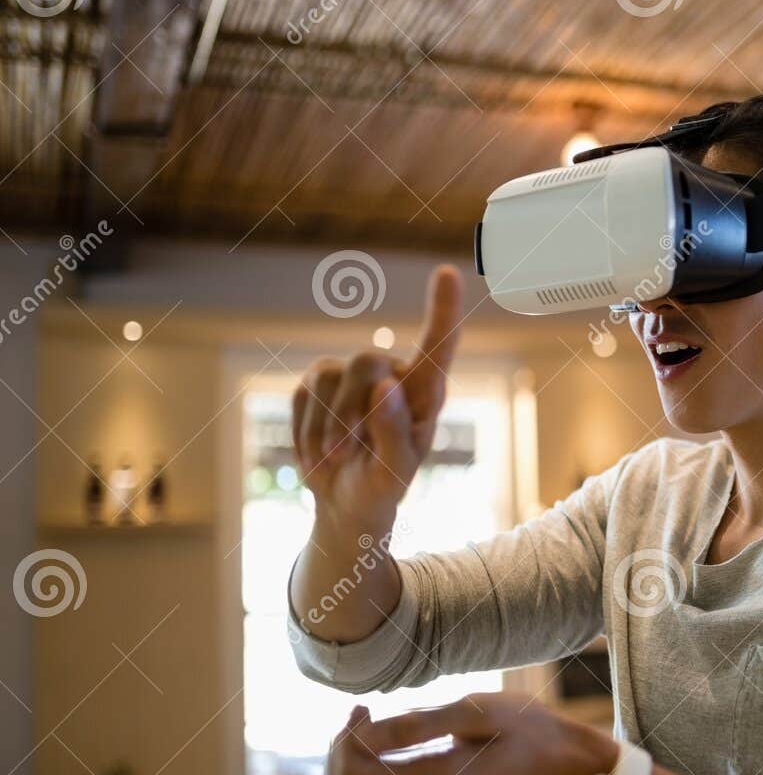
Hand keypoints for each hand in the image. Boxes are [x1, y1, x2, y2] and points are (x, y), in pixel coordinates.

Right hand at [292, 265, 461, 532]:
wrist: (346, 502)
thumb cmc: (382, 488)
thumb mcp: (394, 473)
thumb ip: (394, 433)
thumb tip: (384, 386)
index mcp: (426, 393)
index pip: (438, 346)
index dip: (442, 309)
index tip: (448, 272)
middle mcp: (393, 374)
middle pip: (366, 362)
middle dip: (348, 412)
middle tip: (341, 456)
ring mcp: (352, 375)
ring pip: (329, 377)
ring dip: (326, 429)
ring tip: (335, 461)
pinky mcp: (318, 382)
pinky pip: (302, 395)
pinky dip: (306, 432)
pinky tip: (319, 453)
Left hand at [324, 694, 618, 774]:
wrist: (555, 769)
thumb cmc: (521, 729)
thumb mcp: (476, 710)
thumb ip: (416, 724)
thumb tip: (361, 735)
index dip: (342, 741)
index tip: (364, 708)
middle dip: (338, 754)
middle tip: (363, 715)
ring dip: (347, 770)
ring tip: (373, 731)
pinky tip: (383, 755)